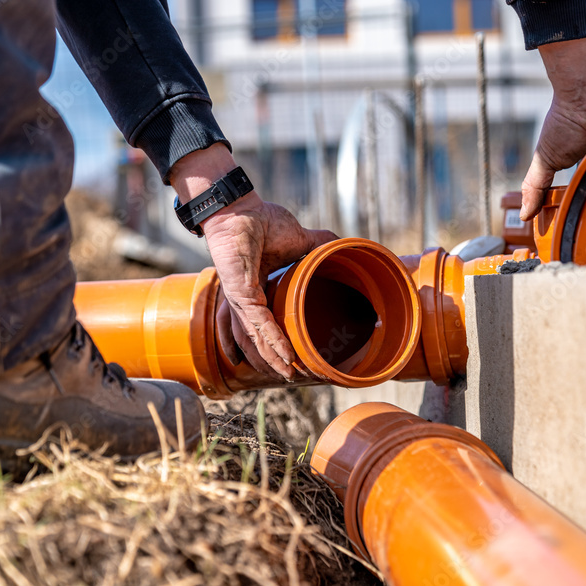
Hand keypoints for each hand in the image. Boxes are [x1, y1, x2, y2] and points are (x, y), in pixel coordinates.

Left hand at [169, 143, 335, 378]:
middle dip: (271, 360)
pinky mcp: (240, 292)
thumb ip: (320, 245)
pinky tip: (284, 355)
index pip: (265, 324)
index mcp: (257, 290)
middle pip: (256, 338)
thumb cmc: (261, 220)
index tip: (293, 358)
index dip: (277, 342)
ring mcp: (241, 298)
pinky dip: (271, 340)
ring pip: (256, 337)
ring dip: (271, 358)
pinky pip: (257, 322)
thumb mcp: (299, 239)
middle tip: (290, 377)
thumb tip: (345, 246)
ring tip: (288, 374)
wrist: (240, 208)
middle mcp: (246, 300)